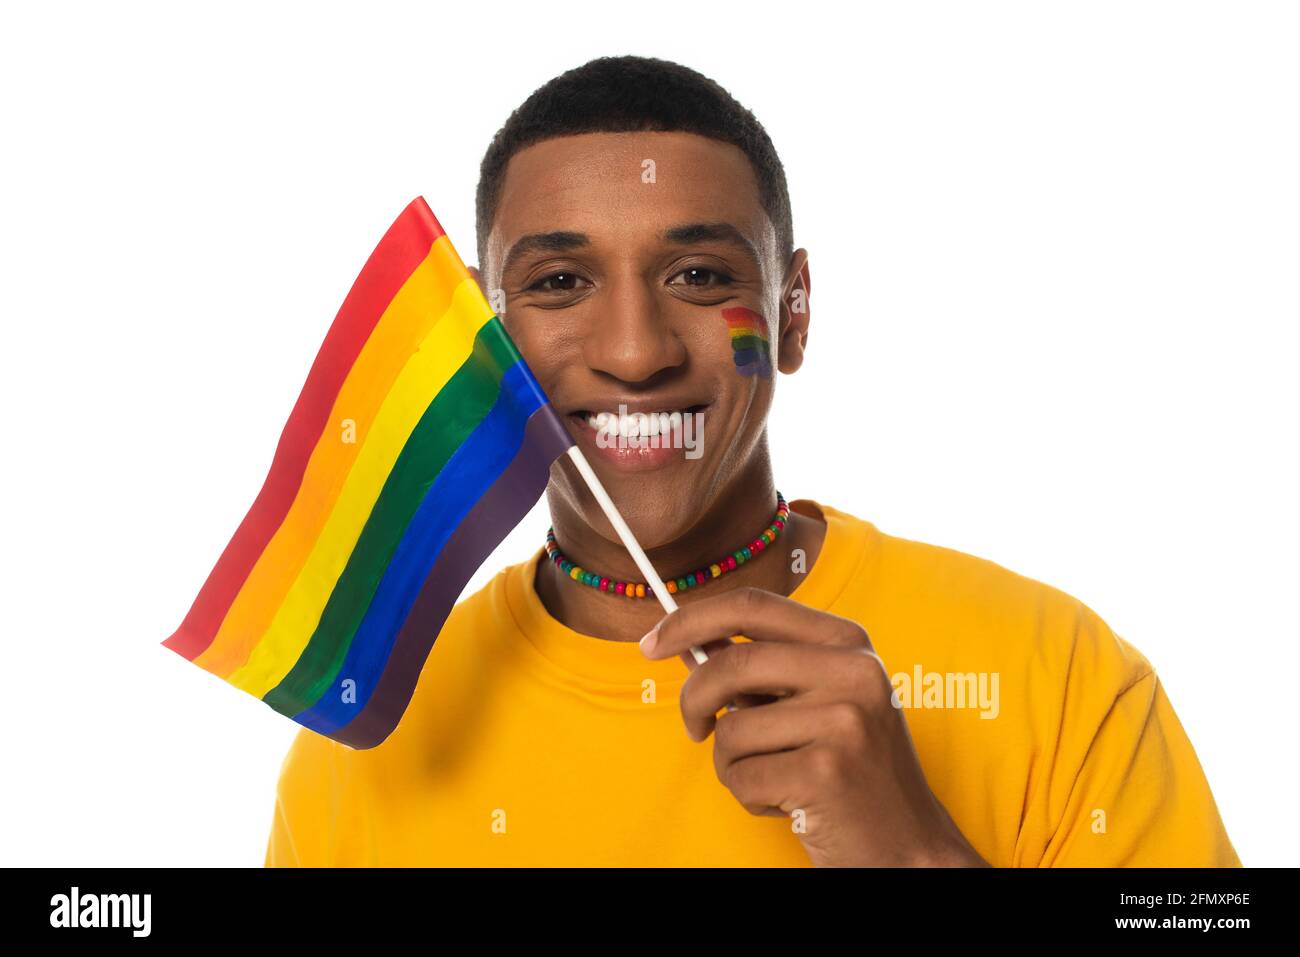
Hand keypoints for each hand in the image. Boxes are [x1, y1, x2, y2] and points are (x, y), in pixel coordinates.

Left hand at [640, 586, 988, 866]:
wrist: (909, 844)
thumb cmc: (852, 770)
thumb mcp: (814, 701)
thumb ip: (757, 669)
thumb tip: (684, 642)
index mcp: (848, 642)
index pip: (752, 605)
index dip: (691, 618)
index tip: (651, 642)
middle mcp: (853, 672)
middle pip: (731, 664)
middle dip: (693, 699)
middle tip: (693, 726)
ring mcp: (845, 720)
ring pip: (731, 729)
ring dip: (732, 763)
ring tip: (773, 778)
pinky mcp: (827, 771)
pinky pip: (742, 776)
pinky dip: (749, 795)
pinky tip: (788, 802)